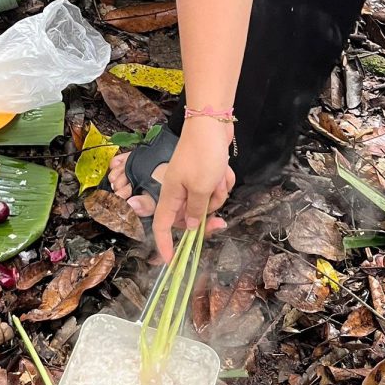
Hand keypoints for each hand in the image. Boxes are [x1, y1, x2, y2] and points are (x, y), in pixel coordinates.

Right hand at [150, 123, 234, 261]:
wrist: (212, 123)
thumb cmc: (203, 154)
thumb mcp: (200, 187)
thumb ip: (195, 210)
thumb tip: (189, 227)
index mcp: (171, 194)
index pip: (161, 225)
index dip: (164, 244)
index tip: (171, 262)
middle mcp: (179, 190)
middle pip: (190, 218)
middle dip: (207, 217)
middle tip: (220, 222)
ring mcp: (193, 182)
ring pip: (208, 203)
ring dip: (218, 193)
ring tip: (219, 178)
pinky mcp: (206, 174)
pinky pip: (216, 189)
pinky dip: (222, 182)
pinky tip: (223, 169)